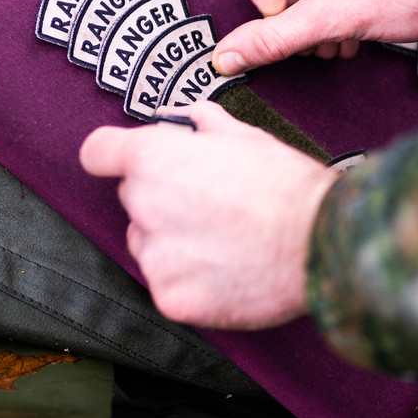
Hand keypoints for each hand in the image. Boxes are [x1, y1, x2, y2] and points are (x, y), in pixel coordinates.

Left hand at [79, 101, 337, 329]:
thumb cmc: (286, 185)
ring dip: (172, 242)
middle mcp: (144, 205)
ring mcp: (155, 256)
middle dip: (160, 198)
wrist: (320, 240)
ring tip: (224, 239)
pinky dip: (191, 281)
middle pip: (132, 200)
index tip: (123, 162)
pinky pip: (167, 285)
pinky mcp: (170, 298)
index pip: (97, 152)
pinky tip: (227, 269)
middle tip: (210, 204)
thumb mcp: (243, 134)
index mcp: (154, 158)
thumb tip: (176, 119)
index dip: (112, 155)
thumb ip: (197, 123)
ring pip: (147, 245)